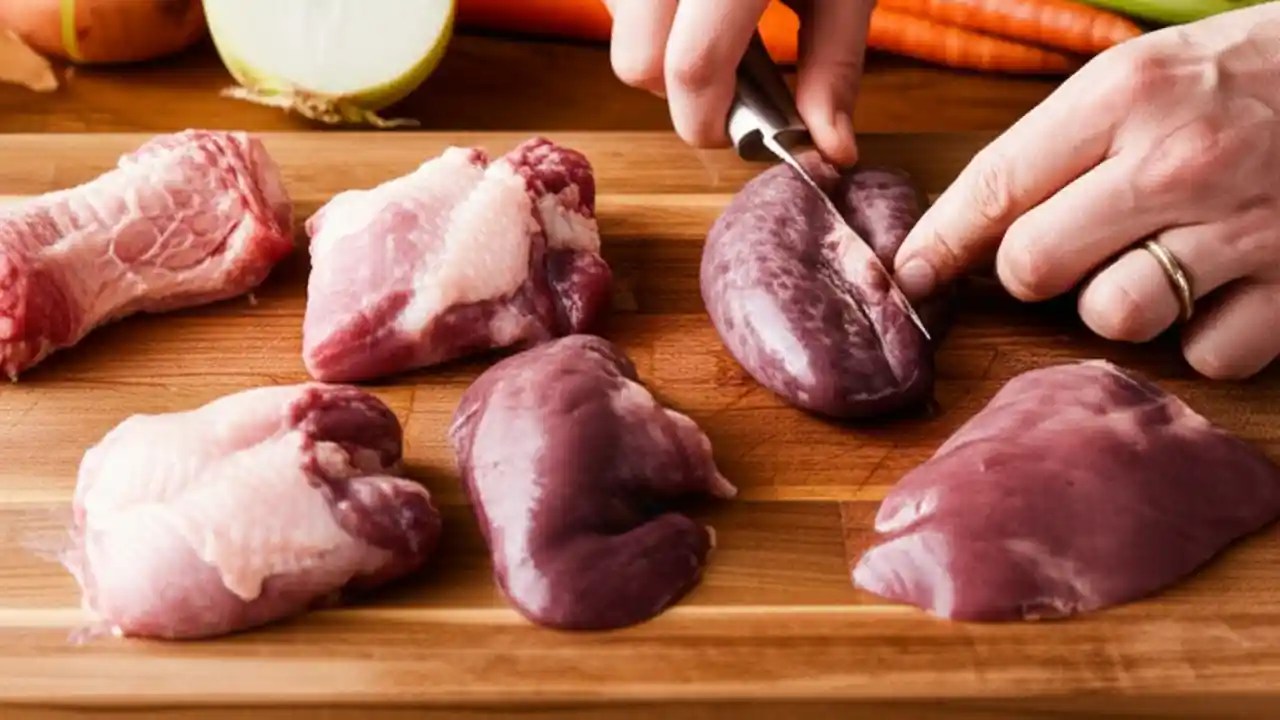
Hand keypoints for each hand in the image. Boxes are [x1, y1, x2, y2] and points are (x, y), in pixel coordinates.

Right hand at [601, 0, 873, 165]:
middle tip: (724, 75)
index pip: (691, 67)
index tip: (736, 131)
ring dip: (658, 47)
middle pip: (637, 63)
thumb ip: (834, 68)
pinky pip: (612, 0)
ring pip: (618, 30)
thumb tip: (830, 152)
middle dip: (675, 91)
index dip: (708, 120)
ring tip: (713, 21)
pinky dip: (646, 13)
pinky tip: (690, 1)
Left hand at [893, 4, 1279, 379]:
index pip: (995, 187)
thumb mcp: (1147, 76)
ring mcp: (1243, 228)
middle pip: (1036, 268)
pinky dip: (1206, 336)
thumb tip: (972, 229)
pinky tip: (1228, 288)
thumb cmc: (1253, 73)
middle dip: (1032, 273)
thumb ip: (1060, 146)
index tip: (909, 276)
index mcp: (1127, 95)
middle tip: (1069, 250)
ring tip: (1160, 261)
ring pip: (1114, 318)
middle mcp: (1178, 161)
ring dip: (1118, 304)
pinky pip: (1205, 355)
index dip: (938, 244)